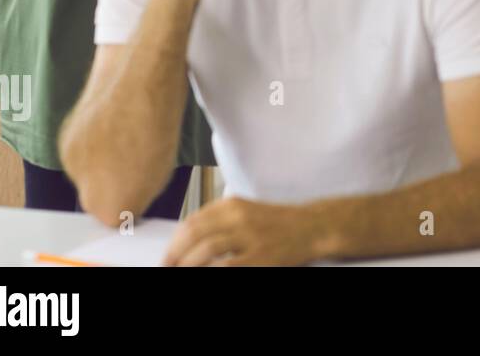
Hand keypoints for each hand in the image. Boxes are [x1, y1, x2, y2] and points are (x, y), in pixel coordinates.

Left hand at [162, 197, 324, 266]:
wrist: (312, 227)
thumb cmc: (277, 223)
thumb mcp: (245, 212)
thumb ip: (218, 221)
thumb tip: (186, 242)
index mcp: (232, 205)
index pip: (191, 222)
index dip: (173, 242)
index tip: (167, 257)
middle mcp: (239, 217)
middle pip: (193, 235)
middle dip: (174, 255)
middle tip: (167, 267)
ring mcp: (250, 237)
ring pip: (206, 250)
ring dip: (187, 265)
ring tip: (182, 272)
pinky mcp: (261, 257)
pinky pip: (227, 266)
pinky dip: (210, 271)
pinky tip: (206, 274)